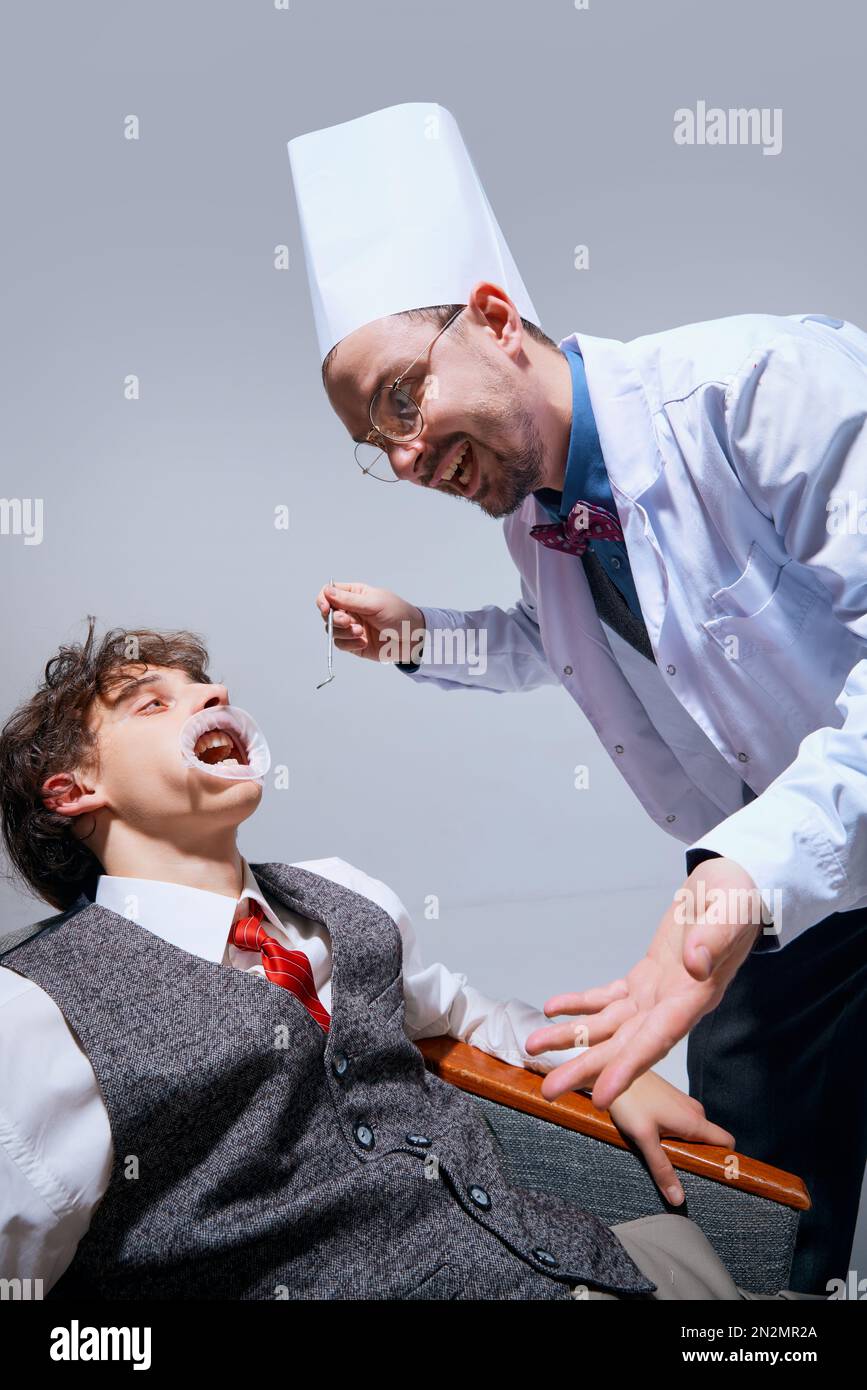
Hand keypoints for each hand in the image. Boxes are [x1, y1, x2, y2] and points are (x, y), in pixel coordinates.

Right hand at [314, 582, 425, 663]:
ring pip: (332, 630)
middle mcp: (350, 610)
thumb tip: (326, 591)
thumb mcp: (374, 603)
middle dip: (335, 619)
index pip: (329, 593)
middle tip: (349, 622)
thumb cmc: (399, 615)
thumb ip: (349, 600)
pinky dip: (350, 644)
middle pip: (327, 614)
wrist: (413, 638)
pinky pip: (341, 644)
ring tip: (361, 633)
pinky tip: (364, 642)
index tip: (326, 608)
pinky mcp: (354, 644)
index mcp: (354, 594)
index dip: (323, 600)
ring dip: (344, 632)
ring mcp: (352, 628)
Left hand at [525, 858, 764, 1110]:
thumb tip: (695, 962)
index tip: (601, 1094)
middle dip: (587, 1067)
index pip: (658, 1039)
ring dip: (573, 1036)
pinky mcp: (648, 976)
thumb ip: (715, 938)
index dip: (629, 1068)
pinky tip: (553, 1009)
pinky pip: (609, 997)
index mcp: (696, 995)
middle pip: (626, 1044)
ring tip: (535, 1046)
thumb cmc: (738, 897)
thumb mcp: (732, 910)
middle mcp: (675, 1003)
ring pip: (611, 1024)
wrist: (734, 886)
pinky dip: (581, 1004)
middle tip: (550, 1088)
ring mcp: (659, 992)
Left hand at [607, 1071, 734, 1205]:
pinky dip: (673, 1132)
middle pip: (709, 1140)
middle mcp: (694, 1110)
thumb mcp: (644, 1138)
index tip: (714, 1176)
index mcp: (695, 1121)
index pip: (727, 1142)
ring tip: (661, 1152)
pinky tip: (653, 1135)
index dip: (726, 1161)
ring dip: (682, 1144)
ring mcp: (683, 1104)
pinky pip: (681, 1122)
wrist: (609, 1068)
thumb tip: (678, 1198)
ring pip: (693, 1131)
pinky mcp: (671, 1100)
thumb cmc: (629, 1098)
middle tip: (678, 1168)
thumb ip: (662, 1168)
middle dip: (698, 1156)